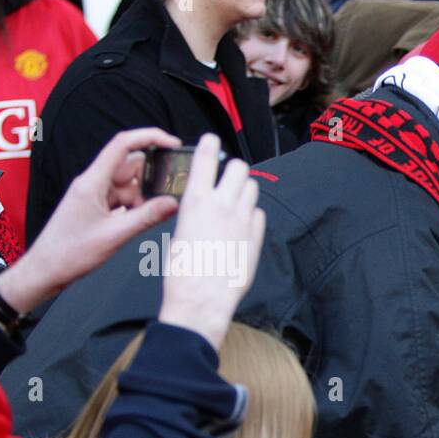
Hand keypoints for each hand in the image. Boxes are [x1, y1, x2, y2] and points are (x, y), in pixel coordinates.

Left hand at [0, 127, 181, 312]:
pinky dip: (137, 207)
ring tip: (155, 215)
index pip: (123, 145)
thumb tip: (174, 203)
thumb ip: (147, 217)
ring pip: (129, 185)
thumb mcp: (115, 235)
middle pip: (130, 166)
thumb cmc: (71, 252)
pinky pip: (123, 199)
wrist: (47, 269)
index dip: (149, 138)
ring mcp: (95, 195)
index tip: (173, 143)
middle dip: (152, 177)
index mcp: (93, 182)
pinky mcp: (97, 207)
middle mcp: (94, 183)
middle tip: (171, 193)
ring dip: (145, 197)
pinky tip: (143, 220)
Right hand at [156, 134, 265, 349]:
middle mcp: (222, 204)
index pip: (205, 156)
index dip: (208, 144)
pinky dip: (251, 215)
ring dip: (244, 189)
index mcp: (195, 199)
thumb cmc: (182, 269)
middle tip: (227, 178)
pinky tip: (242, 226)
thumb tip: (203, 204)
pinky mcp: (256, 235)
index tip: (210, 140)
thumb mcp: (179, 230)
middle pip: (238, 167)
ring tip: (235, 202)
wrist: (201, 297)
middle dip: (233, 169)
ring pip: (252, 187)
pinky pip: (258, 214)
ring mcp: (243, 219)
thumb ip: (195, 211)